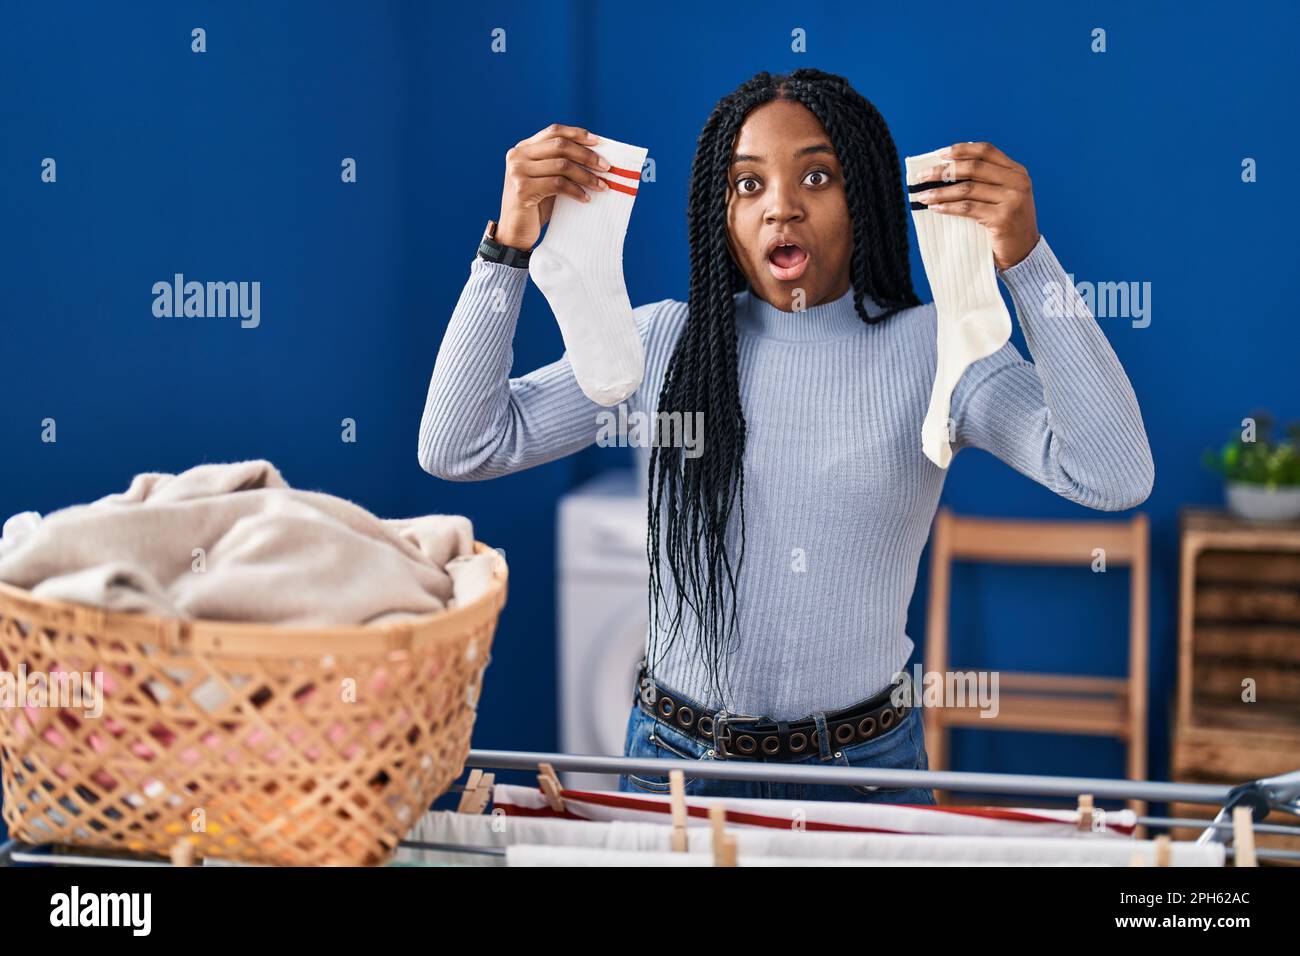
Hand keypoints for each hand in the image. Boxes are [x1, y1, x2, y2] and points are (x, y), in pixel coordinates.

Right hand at [496, 123, 611, 250]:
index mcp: (523, 148)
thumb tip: (595, 157)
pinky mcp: (522, 190)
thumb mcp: (546, 179)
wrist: (515, 233)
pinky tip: (586, 198)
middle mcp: (517, 156)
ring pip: (562, 165)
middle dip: (587, 156)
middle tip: (606, 167)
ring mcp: (518, 172)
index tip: (599, 142)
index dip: (577, 134)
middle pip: (560, 145)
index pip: (553, 131)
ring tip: (602, 186)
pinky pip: (558, 185)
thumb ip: (560, 164)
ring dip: (586, 176)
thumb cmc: (535, 206)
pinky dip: (576, 191)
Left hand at [912, 141, 1039, 271]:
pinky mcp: (1002, 218)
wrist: (1024, 254)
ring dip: (940, 191)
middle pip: (973, 168)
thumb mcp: (1004, 196)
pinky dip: (948, 207)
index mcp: (1017, 172)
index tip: (939, 154)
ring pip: (967, 188)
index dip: (961, 150)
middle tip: (922, 176)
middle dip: (944, 171)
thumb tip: (947, 169)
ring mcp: (1012, 200)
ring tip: (922, 195)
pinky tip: (935, 208)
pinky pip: (967, 208)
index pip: (986, 151)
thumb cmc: (1006, 225)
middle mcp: (1017, 182)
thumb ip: (986, 181)